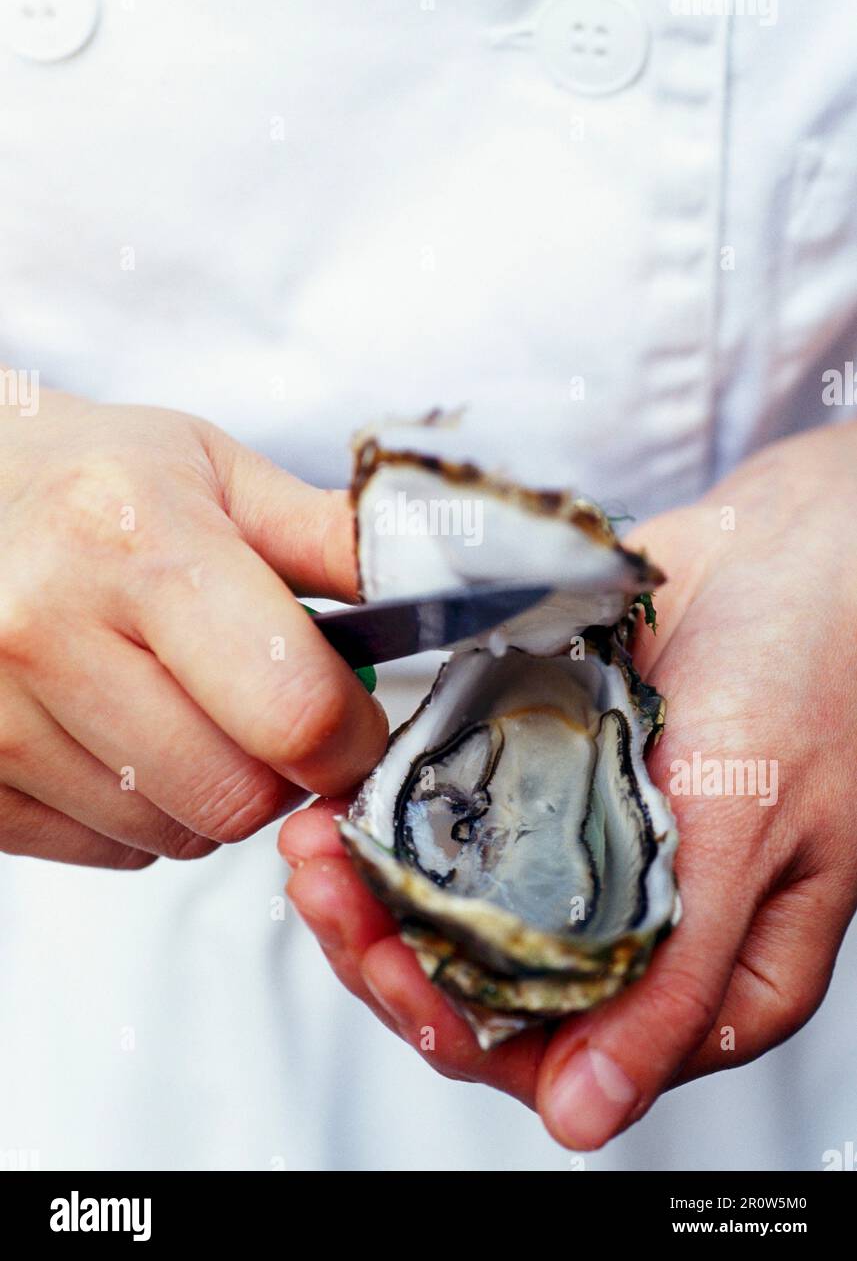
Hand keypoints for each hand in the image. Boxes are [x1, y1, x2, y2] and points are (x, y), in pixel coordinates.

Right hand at [0, 383, 386, 867]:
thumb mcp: (218, 471)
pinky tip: (120, 732)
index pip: (293, 709)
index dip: (352, 740)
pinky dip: (139, 813)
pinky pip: (106, 852)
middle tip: (264, 709)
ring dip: (209, 794)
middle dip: (281, 771)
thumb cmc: (94, 479)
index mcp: (137, 542)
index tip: (355, 723)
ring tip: (179, 704)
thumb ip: (335, 539)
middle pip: (237, 796)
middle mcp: (47, 629)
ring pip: (172, 835)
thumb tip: (447, 588)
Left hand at [282, 423, 856, 1148]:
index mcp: (695, 974)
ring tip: (317, 840)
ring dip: (374, 885)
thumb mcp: (753, 837)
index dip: (452, 1023)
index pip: (550, 1052)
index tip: (385, 958)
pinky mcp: (542, 772)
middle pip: (480, 984)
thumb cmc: (814, 679)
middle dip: (388, 946)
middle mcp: (629, 924)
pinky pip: (452, 815)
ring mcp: (578, 846)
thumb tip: (588, 1118)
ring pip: (450, 906)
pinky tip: (347, 795)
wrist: (804, 544)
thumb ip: (675, 982)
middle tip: (325, 886)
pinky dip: (393, 814)